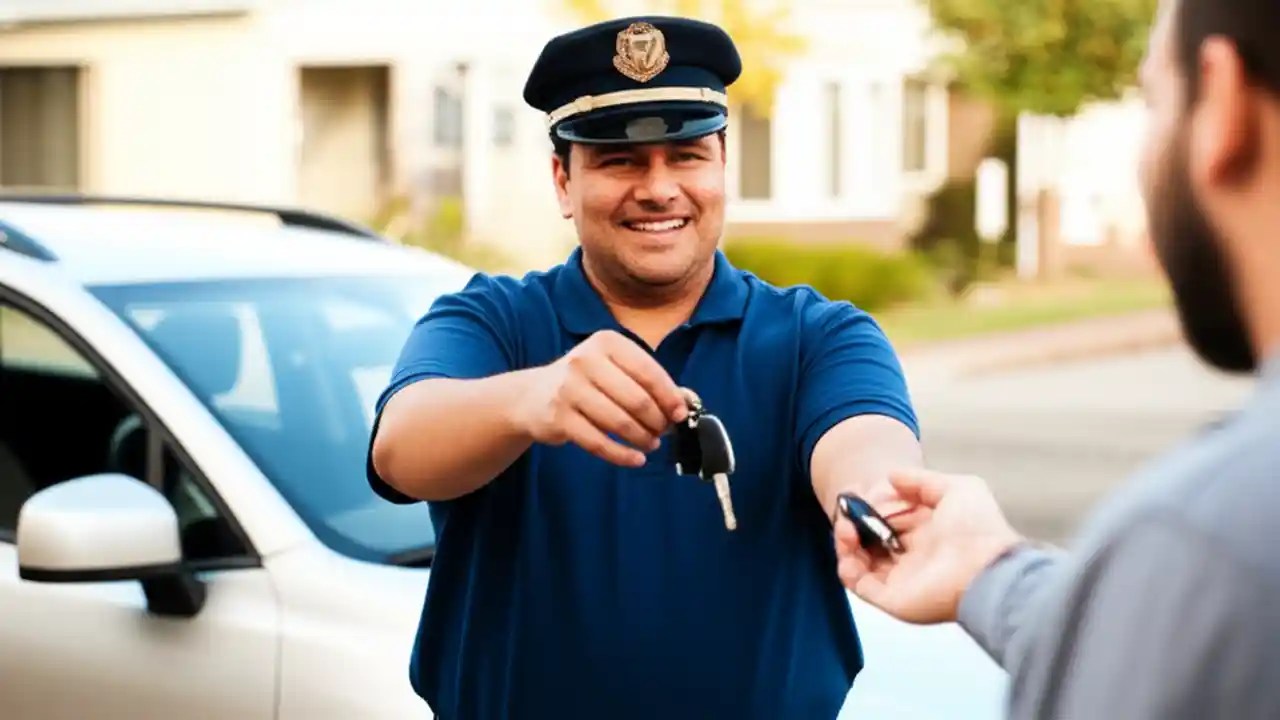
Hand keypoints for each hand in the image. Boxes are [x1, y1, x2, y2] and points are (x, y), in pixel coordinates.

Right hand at [513, 330, 688, 466]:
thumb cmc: (586, 382)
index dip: (670, 397)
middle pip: (636, 399)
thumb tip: (687, 401)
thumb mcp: (615, 370)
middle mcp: (585, 361)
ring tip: (650, 444)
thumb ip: (650, 382)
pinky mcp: (558, 417)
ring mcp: (569, 389)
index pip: (648, 371)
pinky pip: (598, 442)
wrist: (532, 396)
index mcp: (606, 343)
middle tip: (662, 432)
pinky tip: (635, 459)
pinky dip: (622, 455)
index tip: (680, 414)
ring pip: (619, 422)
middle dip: (656, 421)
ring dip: (642, 439)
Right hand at [835, 468, 1022, 624]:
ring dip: (845, 541)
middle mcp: (912, 556)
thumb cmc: (978, 528)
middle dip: (852, 522)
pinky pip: (857, 583)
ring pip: (859, 560)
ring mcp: (900, 579)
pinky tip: (848, 545)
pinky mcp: (891, 598)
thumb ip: (920, 480)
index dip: (869, 506)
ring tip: (846, 528)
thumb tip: (891, 477)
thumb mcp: (956, 488)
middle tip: (846, 509)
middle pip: (869, 539)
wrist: (987, 570)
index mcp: (927, 532)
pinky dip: (845, 566)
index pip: (888, 519)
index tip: (855, 492)